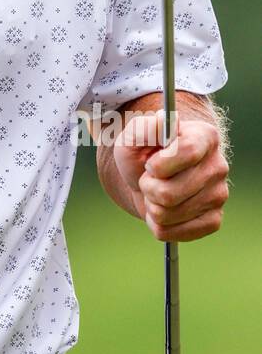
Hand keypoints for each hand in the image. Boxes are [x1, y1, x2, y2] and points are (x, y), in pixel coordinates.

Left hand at [113, 107, 228, 242]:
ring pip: (168, 213)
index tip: (149, 165)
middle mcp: (218, 166)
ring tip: (156, 193)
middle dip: (147, 187)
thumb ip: (145, 127)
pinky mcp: (214, 220)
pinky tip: (163, 210)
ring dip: (151, 205)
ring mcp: (219, 195)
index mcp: (205, 137)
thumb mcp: (134, 135)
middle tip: (149, 179)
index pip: (188, 152)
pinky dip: (158, 224)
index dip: (160, 164)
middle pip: (171, 192)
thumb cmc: (142, 153)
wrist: (146, 179)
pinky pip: (173, 232)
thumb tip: (165, 120)